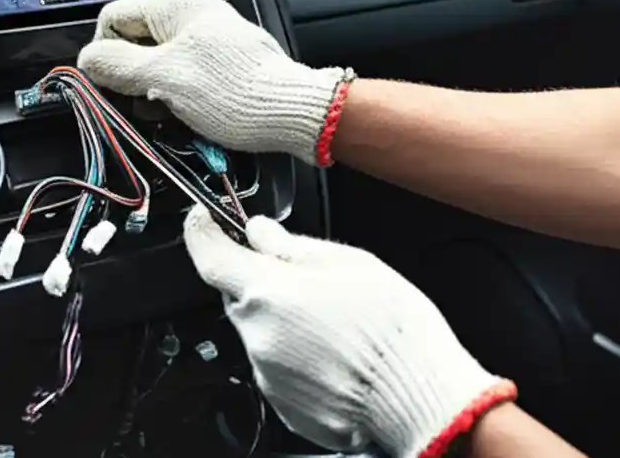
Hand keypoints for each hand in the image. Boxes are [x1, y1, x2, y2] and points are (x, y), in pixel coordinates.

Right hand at [77, 0, 352, 164]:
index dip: (104, 54)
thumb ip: (116, 65)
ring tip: (171, 112)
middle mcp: (192, 14)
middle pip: (135, 42)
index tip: (112, 85)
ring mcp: (209, 38)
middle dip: (132, 77)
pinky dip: (178, 96)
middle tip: (143, 103)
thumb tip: (88, 59)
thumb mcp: (161, 78)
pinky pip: (183, 76)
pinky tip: (189, 114)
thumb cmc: (233, 92)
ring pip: (158, 63)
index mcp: (175, 5)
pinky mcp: (223, 63)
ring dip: (154, 91)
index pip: (112, 19)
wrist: (292, 114)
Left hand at [184, 207, 514, 457]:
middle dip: (260, 279)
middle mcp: (257, 334)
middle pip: (237, 293)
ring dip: (282, 318)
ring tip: (334, 321)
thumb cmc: (394, 330)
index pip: (208, 254)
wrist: (419, 397)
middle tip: (307, 278)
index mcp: (267, 291)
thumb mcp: (348, 263)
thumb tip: (259, 231)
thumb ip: (291, 246)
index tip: (204, 219)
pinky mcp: (280, 401)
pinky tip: (332, 350)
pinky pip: (275, 364)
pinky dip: (295, 353)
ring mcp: (266, 372)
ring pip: (258, 329)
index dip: (201, 232)